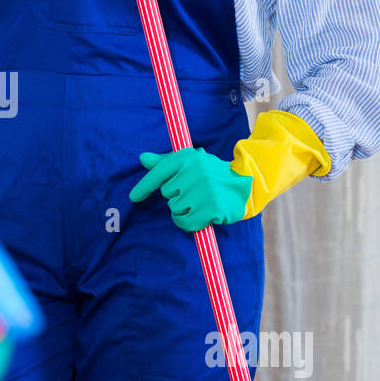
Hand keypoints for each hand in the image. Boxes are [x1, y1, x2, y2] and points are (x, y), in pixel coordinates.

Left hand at [128, 147, 251, 232]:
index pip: (159, 173)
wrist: (246, 183)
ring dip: (184, 210)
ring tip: (201, 201)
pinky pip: (185, 222)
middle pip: (167, 194)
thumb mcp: (190, 162)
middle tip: (195, 191)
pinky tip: (201, 215)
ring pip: (175, 209)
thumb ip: (165, 162)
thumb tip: (142, 158)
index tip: (133, 197)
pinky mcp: (211, 207)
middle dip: (177, 196)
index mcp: (188, 158)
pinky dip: (188, 223)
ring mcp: (204, 190)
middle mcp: (195, 172)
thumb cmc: (211, 173)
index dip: (144, 187)